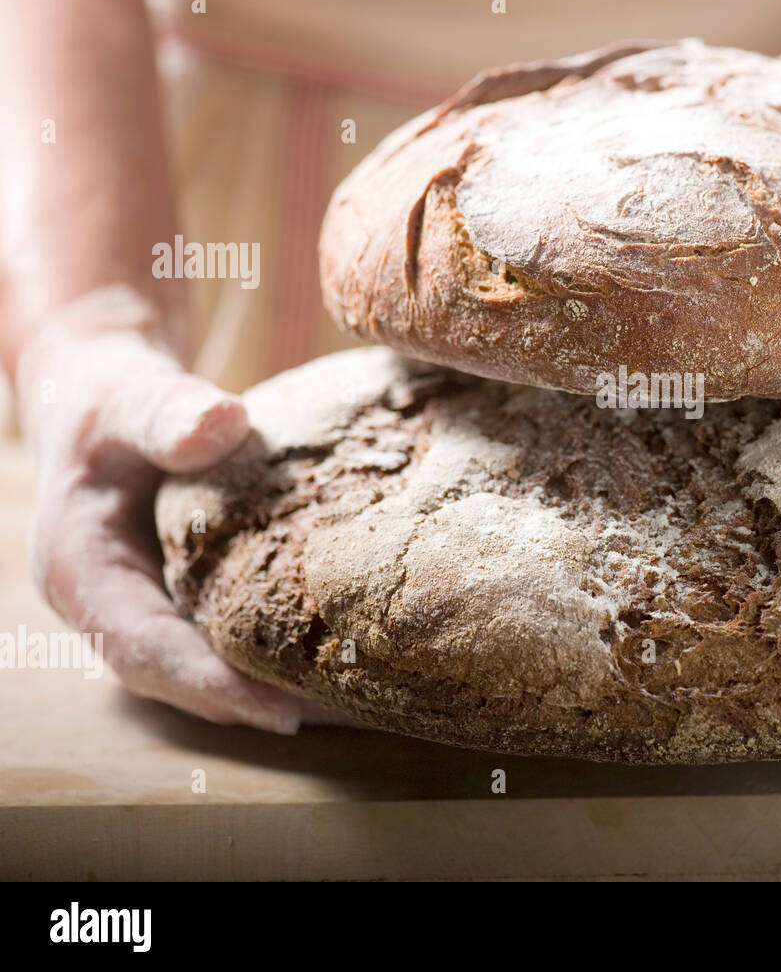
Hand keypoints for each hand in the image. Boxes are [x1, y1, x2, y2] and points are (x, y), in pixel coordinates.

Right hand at [17, 296, 340, 731]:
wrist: (108, 399)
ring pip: (210, 667)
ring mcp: (149, 607)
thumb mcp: (132, 397)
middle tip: (348, 717)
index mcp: (82, 572)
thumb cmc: (113, 399)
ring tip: (364, 704)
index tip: (282, 712)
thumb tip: (222, 423)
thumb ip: (168, 412)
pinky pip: (230, 637)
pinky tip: (349, 659)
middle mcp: (113, 606)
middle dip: (260, 702)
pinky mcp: (187, 597)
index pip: (145, 650)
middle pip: (183, 678)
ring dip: (279, 688)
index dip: (211, 685)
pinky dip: (282, 652)